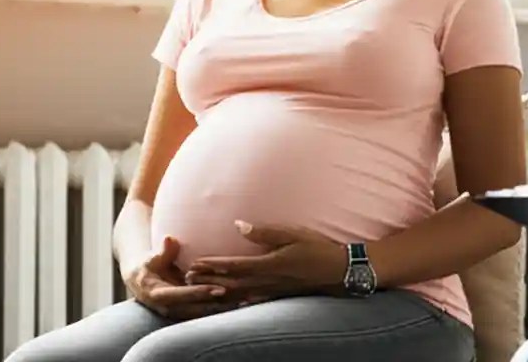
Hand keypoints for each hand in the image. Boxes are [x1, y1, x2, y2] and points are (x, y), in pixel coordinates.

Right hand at [125, 236, 235, 319]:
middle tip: (240, 298)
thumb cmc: (149, 265)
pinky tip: (241, 304)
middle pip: (197, 309)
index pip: (182, 295)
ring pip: (203, 314)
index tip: (219, 289)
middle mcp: (168, 308)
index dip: (200, 293)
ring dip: (223, 309)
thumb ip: (164, 251)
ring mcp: (178, 312)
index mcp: (157, 295)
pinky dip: (222, 310)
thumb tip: (170, 239)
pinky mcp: (187, 312)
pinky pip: (206, 313)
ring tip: (245, 302)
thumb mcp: (153, 258)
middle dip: (218, 305)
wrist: (141, 281)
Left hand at [184, 221, 344, 301]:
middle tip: (188, 278)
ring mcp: (273, 291)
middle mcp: (268, 281)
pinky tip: (229, 301)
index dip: (213, 265)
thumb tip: (238, 225)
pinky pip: (252, 301)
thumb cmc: (317, 248)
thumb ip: (264, 232)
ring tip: (201, 288)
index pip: (234, 266)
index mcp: (269, 264)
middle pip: (231, 283)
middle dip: (209, 280)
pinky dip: (237, 301)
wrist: (339, 270)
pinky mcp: (279, 295)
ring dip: (219, 291)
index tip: (195, 263)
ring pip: (239, 294)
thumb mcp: (293, 234)